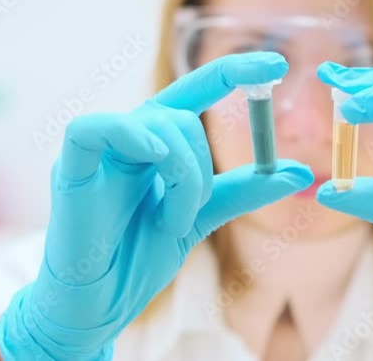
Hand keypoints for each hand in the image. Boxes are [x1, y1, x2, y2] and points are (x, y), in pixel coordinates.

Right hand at [0, 52, 312, 359]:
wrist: (99, 307)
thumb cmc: (138, 258)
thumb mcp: (201, 219)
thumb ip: (243, 192)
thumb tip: (300, 173)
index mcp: (157, 144)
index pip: (196, 91)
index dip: (232, 72)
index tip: (275, 64)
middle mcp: (129, 141)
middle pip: (181, 116)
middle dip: (201, 164)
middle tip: (193, 212)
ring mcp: (99, 154)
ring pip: (152, 123)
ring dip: (179, 172)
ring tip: (172, 221)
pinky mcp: (72, 172)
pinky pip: (90, 129)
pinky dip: (127, 135)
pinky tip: (153, 156)